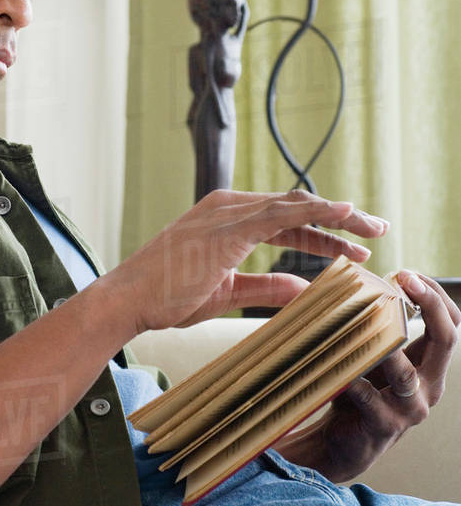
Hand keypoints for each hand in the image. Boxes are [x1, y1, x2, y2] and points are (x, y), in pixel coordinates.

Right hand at [109, 188, 388, 335]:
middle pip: (296, 207)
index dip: (322, 234)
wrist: (128, 300)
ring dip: (337, 215)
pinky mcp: (227, 226)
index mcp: (225, 219)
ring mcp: (227, 213)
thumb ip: (265, 287)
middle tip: (377, 231)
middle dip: (340, 220)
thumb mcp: (227, 292)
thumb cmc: (167, 298)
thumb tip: (304, 291)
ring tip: (372, 227)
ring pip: (295, 205)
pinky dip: (315, 212)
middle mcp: (228, 207)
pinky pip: (281, 214)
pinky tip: (343, 215)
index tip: (353, 249)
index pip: (285, 222)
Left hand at [274, 272, 460, 480]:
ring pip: (406, 372)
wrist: (342, 442)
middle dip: (429, 304)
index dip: (435, 294)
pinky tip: (338, 368)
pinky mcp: (385, 426)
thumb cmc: (358, 392)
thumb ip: (377, 329)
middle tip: (402, 280)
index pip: (451, 323)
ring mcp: (410, 409)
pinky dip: (353, 380)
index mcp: (431, 365)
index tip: (406, 273)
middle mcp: (429, 386)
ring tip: (368, 319)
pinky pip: (370, 398)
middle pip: (446, 338)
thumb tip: (359, 280)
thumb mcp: (375, 357)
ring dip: (387, 345)